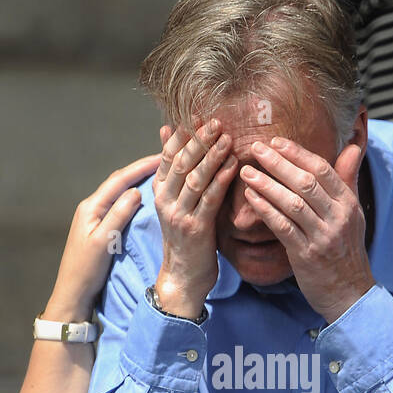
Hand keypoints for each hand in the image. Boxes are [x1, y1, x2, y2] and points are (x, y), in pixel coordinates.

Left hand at [43, 153, 159, 321]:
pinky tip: (145, 196)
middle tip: (164, 161)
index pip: (119, 180)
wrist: (73, 291)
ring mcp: (95, 216)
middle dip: (140, 170)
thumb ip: (118, 215)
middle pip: (119, 182)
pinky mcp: (99, 226)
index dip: (140, 168)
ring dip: (137, 181)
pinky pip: (119, 204)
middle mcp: (92, 207)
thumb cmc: (86, 269)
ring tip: (158, 174)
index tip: (161, 158)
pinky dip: (133, 196)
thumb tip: (136, 192)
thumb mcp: (104, 242)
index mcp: (91, 207)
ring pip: (119, 192)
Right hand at [152, 120, 237, 318]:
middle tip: (216, 122)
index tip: (196, 115)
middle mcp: (165, 202)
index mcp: (159, 193)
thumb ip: (174, 171)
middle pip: (180, 163)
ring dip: (211, 156)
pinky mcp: (196, 229)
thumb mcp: (174, 203)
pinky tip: (233, 165)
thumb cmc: (185, 237)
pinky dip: (221, 180)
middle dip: (198, 140)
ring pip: (194, 178)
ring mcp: (180, 215)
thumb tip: (166, 132)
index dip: (181, 135)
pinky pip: (210, 199)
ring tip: (227, 137)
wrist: (183, 276)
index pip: (167, 156)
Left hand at [239, 137, 373, 322]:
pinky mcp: (307, 255)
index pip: (322, 170)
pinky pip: (283, 228)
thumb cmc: (346, 250)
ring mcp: (322, 237)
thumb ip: (347, 180)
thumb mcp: (353, 214)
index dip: (297, 153)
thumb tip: (351, 147)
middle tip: (256, 148)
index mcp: (348, 204)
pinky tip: (251, 198)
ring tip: (246, 172)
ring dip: (267, 185)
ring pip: (292, 204)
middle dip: (278, 163)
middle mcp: (338, 218)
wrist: (350, 293)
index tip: (276, 142)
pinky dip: (265, 210)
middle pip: (306, 183)